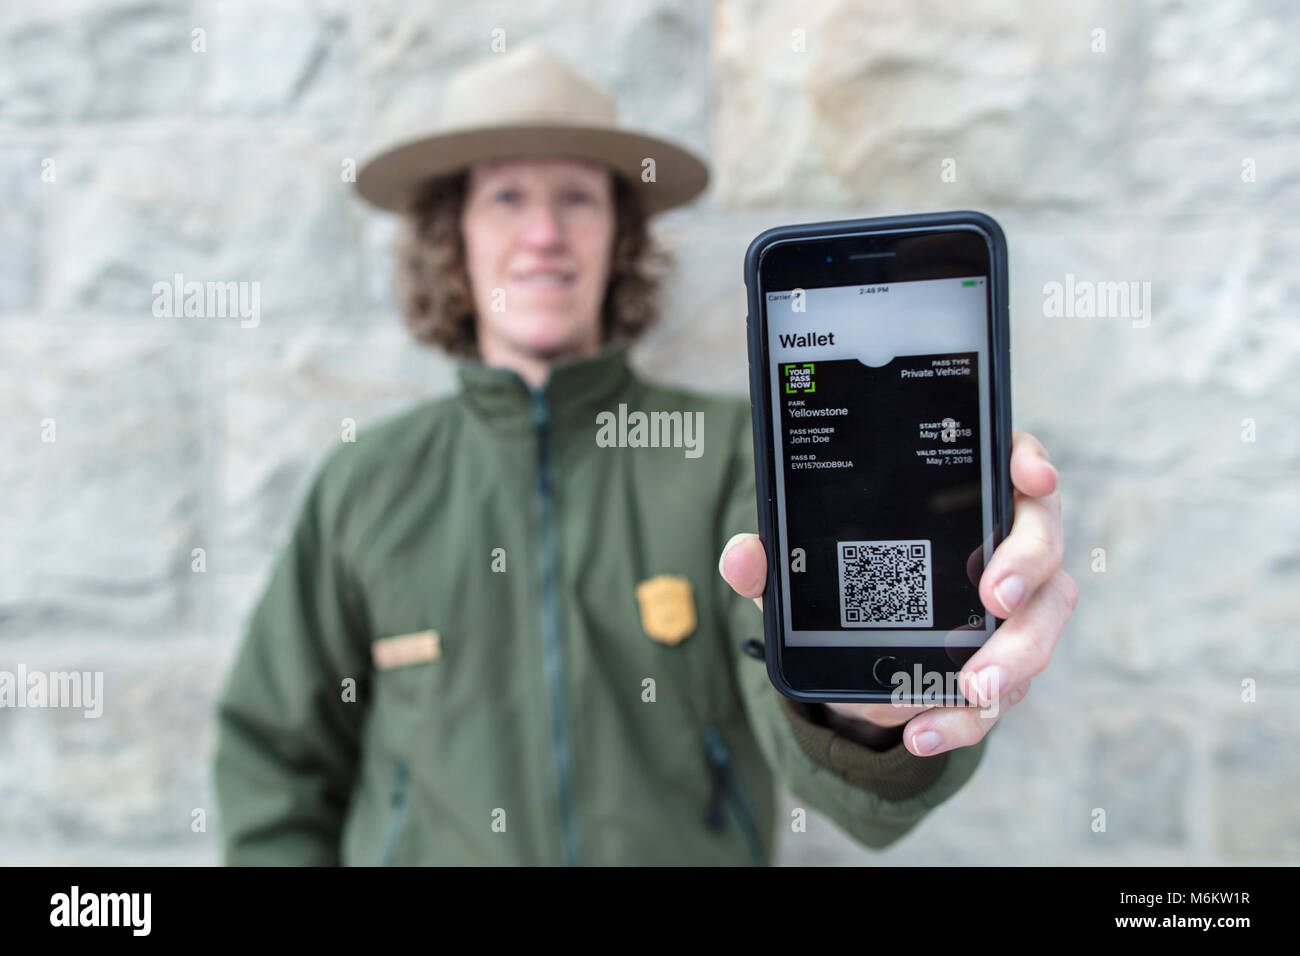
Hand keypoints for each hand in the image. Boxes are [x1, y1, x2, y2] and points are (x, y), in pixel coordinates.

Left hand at [718, 429, 1077, 756]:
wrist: (856, 647)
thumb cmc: (843, 578)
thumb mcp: (802, 567)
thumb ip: (774, 558)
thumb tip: (742, 557)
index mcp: (962, 493)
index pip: (1008, 457)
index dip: (1028, 459)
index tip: (1030, 474)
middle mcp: (1003, 542)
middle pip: (1043, 542)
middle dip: (1027, 568)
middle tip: (996, 596)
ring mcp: (1017, 604)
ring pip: (1041, 623)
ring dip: (1013, 658)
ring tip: (972, 688)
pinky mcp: (1005, 662)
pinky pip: (1003, 691)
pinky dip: (965, 718)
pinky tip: (924, 731)